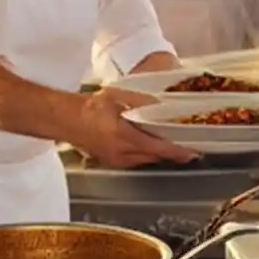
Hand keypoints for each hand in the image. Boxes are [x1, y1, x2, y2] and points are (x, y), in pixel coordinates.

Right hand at [68, 88, 197, 167]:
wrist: (66, 119)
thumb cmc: (88, 107)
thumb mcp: (117, 97)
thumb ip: (141, 100)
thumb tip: (162, 103)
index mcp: (123, 136)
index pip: (157, 147)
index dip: (176, 151)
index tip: (192, 151)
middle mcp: (121, 152)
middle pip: (154, 156)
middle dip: (171, 152)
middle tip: (187, 143)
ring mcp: (116, 160)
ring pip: (146, 160)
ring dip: (159, 153)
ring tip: (172, 143)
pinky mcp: (112, 161)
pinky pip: (136, 160)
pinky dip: (146, 153)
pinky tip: (150, 143)